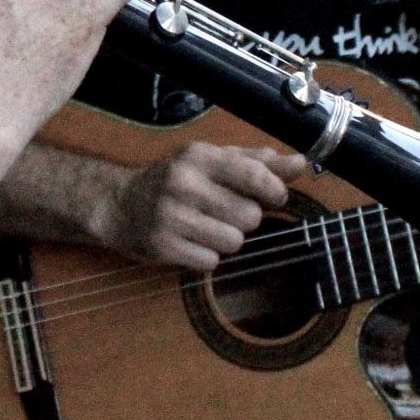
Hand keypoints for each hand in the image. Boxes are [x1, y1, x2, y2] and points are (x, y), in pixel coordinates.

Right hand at [103, 142, 304, 271]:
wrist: (119, 204)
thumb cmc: (177, 180)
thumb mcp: (213, 161)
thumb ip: (257, 162)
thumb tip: (300, 163)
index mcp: (199, 157)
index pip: (256, 176)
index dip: (274, 191)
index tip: (273, 196)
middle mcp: (183, 183)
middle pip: (250, 216)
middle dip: (245, 219)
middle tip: (223, 212)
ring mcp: (170, 216)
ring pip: (233, 242)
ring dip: (226, 240)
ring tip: (205, 227)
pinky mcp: (162, 245)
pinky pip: (211, 262)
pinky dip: (205, 256)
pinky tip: (189, 242)